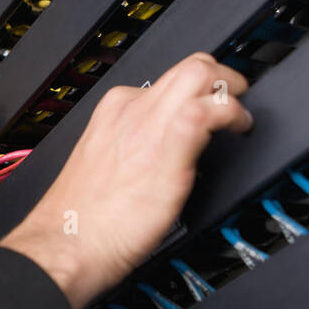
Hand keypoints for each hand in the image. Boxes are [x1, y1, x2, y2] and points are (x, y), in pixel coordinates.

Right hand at [0, 53, 253, 308]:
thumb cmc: (83, 219)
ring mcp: (151, 122)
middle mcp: (131, 109)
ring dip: (230, 88)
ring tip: (240, 114)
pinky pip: (212, 108)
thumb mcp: (104, 169)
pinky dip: (233, 112)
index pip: (162, 83)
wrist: (68, 241)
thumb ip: (131, 152)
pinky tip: (239, 129)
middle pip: (186, 66)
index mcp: (113, 112)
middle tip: (235, 97)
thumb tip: (156, 156)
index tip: (202, 108)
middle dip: (219, 76)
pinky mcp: (171, 142)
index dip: (191, 94)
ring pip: (200, 73)